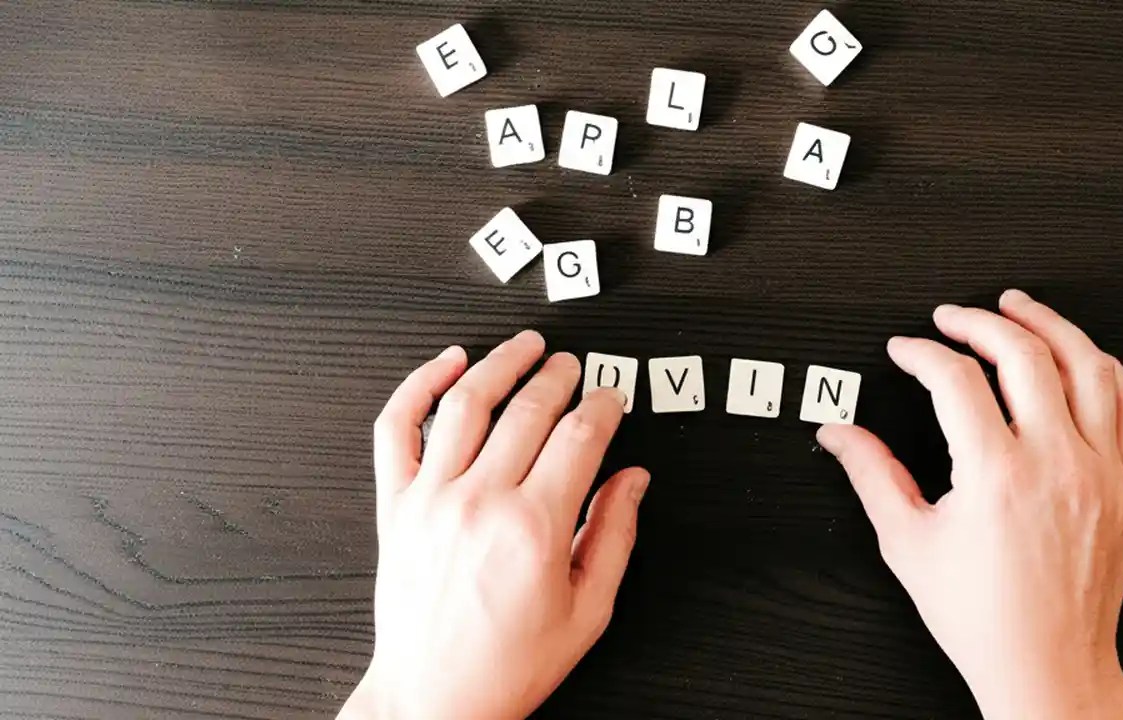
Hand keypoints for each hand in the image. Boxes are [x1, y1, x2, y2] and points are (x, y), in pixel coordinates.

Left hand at [339, 330, 648, 719]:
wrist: (434, 697)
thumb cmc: (506, 664)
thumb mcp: (587, 611)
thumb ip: (614, 536)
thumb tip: (632, 480)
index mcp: (535, 528)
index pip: (580, 435)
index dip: (604, 405)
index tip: (612, 398)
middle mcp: (481, 502)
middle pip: (530, 409)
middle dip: (561, 376)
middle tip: (574, 366)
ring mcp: (432, 498)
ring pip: (468, 401)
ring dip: (502, 363)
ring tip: (524, 346)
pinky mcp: (395, 505)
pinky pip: (397, 427)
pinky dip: (419, 384)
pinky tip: (446, 363)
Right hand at [818, 290, 1122, 719]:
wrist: (1047, 664)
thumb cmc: (981, 616)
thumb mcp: (908, 543)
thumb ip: (871, 475)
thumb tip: (839, 434)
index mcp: (997, 477)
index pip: (956, 380)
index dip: (922, 352)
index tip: (905, 350)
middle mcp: (1056, 464)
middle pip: (1025, 355)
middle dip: (980, 322)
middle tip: (951, 317)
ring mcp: (1100, 471)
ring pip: (1089, 365)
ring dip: (1050, 325)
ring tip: (1018, 307)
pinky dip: (1104, 367)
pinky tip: (1080, 355)